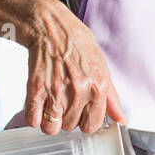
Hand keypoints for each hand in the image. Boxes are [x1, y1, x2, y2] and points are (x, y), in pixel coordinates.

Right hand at [25, 0, 123, 134]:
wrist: (50, 27)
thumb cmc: (76, 44)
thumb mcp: (101, 66)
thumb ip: (111, 97)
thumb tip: (120, 118)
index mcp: (98, 87)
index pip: (91, 125)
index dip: (84, 120)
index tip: (79, 112)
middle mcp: (79, 92)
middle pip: (70, 126)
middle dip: (66, 117)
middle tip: (63, 100)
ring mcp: (56, 92)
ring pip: (51, 128)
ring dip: (49, 120)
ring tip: (51, 104)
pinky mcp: (36, 90)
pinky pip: (34, 120)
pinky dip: (34, 116)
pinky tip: (38, 104)